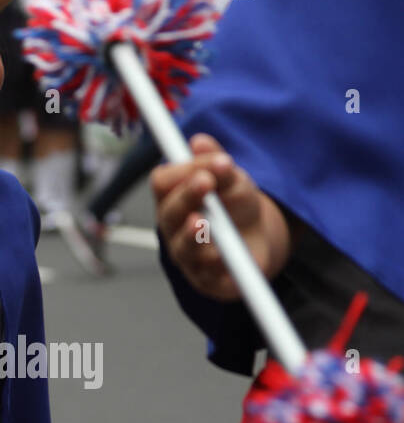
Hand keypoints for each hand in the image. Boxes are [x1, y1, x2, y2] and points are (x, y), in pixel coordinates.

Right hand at [151, 133, 290, 300]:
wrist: (257, 240)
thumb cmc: (235, 206)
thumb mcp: (233, 180)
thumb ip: (217, 164)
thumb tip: (200, 142)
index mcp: (173, 198)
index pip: (163, 182)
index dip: (184, 171)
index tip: (210, 165)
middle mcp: (173, 227)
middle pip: (169, 212)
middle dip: (187, 196)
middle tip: (206, 182)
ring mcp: (187, 255)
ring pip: (183, 247)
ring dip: (193, 235)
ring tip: (203, 223)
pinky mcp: (206, 280)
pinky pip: (208, 276)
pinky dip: (217, 267)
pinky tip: (225, 258)